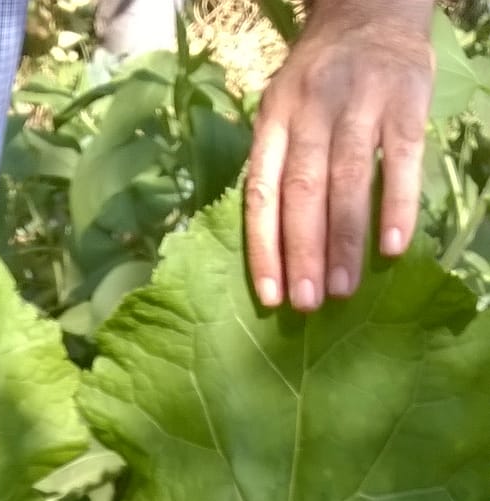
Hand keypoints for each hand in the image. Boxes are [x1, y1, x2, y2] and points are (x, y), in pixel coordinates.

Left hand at [245, 3, 434, 311]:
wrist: (368, 9)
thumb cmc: (321, 80)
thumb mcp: (283, 109)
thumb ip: (278, 164)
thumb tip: (276, 250)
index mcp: (274, 118)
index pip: (262, 191)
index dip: (264, 247)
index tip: (271, 296)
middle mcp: (311, 108)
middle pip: (302, 191)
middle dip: (304, 253)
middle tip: (308, 304)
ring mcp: (359, 101)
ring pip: (347, 180)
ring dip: (345, 240)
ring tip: (344, 289)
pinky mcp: (405, 98)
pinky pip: (401, 159)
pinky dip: (398, 205)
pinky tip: (393, 247)